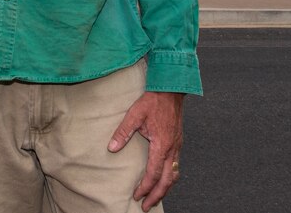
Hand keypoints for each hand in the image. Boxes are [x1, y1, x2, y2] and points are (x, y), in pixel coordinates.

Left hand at [107, 91, 184, 211]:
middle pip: (167, 180)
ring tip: (155, 197)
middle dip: (157, 195)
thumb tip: (112, 147)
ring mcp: (177, 146)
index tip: (137, 196)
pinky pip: (176, 166)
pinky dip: (170, 177)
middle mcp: (172, 149)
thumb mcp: (134, 114)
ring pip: (174, 175)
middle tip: (146, 206)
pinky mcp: (178, 142)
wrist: (171, 89)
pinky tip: (163, 179)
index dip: (145, 187)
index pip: (154, 173)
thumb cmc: (153, 101)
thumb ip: (123, 131)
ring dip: (165, 188)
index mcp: (162, 145)